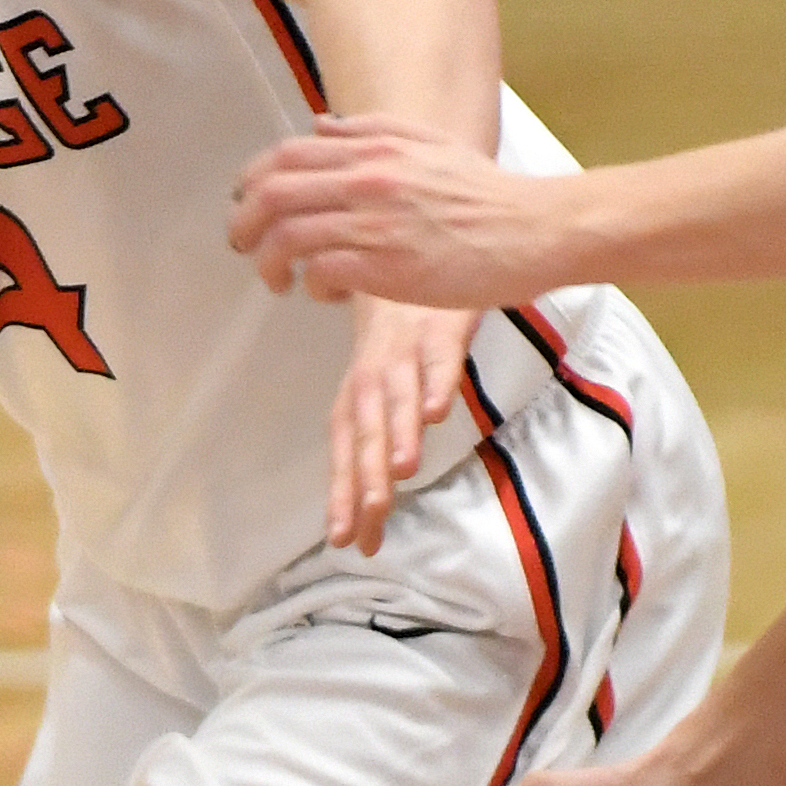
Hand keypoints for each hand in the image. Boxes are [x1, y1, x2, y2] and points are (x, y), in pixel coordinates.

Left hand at [229, 122, 570, 308]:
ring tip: (280, 282)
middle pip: (273, 194)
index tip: (244, 204)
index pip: (284, 157)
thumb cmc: (483, 193)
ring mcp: (374, 223)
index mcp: (371, 149)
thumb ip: (370, 130)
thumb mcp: (427, 142)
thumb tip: (319, 125)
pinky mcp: (387, 267)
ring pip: (289, 237)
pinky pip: (322, 273)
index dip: (251, 182)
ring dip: (272, 263)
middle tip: (244, 247)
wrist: (529, 229)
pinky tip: (330, 294)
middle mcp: (365, 180)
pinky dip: (313, 286)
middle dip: (244, 224)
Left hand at [325, 297, 470, 553]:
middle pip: (368, 431)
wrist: (411, 245)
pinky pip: (438, 354)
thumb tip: (384, 480)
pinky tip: (438, 410)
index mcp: (360, 389)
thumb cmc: (399, 318)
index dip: (343, 493)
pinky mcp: (441, 323)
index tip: (344, 540)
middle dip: (368, 478)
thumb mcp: (383, 369)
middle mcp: (376, 372)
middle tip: (369, 522)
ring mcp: (406, 348)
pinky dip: (436, 380)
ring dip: (399, 433)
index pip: (345, 449)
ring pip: (399, 397)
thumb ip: (382, 421)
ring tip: (403, 473)